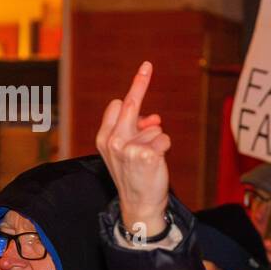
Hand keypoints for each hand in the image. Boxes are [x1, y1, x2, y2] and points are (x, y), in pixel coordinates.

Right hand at [96, 62, 170, 235]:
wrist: (139, 204)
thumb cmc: (135, 176)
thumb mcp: (128, 152)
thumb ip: (137, 132)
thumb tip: (154, 118)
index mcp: (104, 138)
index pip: (117, 105)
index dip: (134, 90)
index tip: (144, 70)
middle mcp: (113, 141)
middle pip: (130, 104)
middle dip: (140, 82)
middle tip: (147, 65)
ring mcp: (129, 147)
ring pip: (154, 129)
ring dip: (157, 141)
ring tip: (149, 161)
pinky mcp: (146, 154)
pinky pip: (164, 139)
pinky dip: (165, 149)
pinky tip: (157, 163)